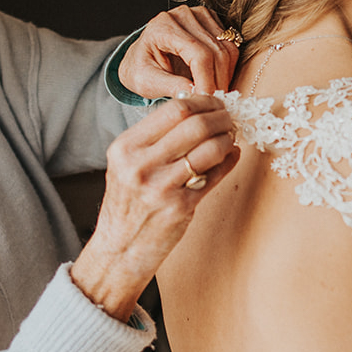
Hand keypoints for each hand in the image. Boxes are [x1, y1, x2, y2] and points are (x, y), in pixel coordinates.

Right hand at [70, 94, 240, 318]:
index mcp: (125, 148)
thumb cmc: (127, 203)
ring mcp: (161, 187)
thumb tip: (198, 110)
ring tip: (230, 137)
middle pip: (195, 124)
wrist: (119, 249)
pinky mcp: (180, 207)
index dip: (202, 102)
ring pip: (210, 148)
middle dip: (221, 117)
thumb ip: (156, 138)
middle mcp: (140, 165)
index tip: (215, 103)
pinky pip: (215, 176)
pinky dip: (229, 161)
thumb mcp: (127, 164)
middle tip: (230, 118)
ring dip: (227, 138)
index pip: (174, 109)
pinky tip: (232, 155)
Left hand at [118, 6, 240, 97]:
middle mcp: (183, 15)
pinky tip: (216, 81)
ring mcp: (200, 14)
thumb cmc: (140, 69)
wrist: (142, 56)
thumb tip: (196, 96)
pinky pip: (231, 46)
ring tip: (215, 94)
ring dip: (225, 76)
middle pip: (216, 51)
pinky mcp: (211, 20)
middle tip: (213, 103)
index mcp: (163, 26)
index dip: (207, 80)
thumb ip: (170, 86)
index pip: (198, 53)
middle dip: (218, 81)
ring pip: (227, 49)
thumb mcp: (145, 82)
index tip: (207, 101)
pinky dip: (227, 67)